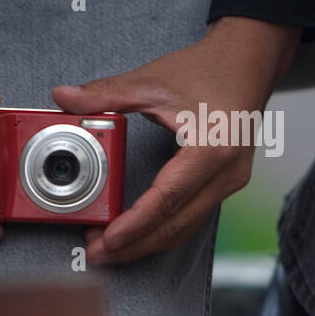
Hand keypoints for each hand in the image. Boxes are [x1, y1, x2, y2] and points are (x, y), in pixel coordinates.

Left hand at [52, 16, 300, 265]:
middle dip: (136, 245)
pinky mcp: (226, 183)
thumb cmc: (210, 69)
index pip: (169, 198)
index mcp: (212, 148)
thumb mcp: (154, 80)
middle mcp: (227, 172)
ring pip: (186, 227)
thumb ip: (107, 93)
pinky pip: (193, 216)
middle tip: (97, 254)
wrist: (250, 61)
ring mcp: (231, 181)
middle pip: (178, 224)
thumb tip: (65, 98)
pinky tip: (138, 232)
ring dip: (148, 242)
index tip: (108, 238)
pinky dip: (164, 228)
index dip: (137, 223)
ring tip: (110, 249)